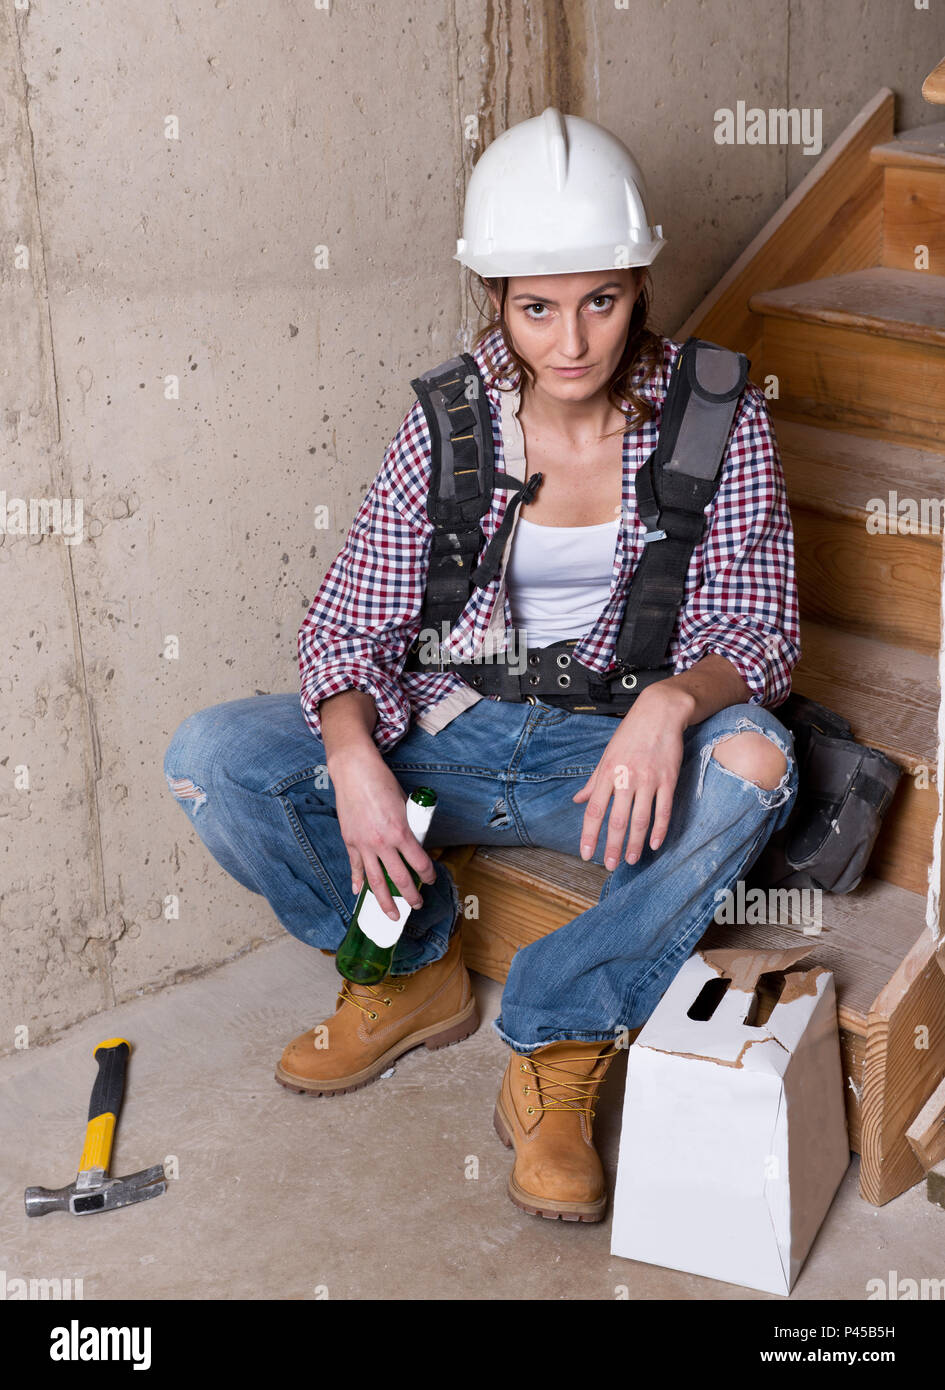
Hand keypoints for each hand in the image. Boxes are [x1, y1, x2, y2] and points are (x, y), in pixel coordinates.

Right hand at [328, 747, 436, 920]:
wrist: (355, 772)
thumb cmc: (382, 783)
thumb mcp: (405, 805)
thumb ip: (409, 826)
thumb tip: (413, 841)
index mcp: (401, 832)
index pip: (420, 863)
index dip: (428, 875)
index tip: (431, 880)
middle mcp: (382, 843)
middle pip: (399, 878)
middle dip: (410, 896)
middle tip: (417, 905)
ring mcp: (364, 844)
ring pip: (375, 881)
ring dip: (385, 901)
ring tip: (392, 915)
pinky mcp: (350, 841)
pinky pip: (355, 867)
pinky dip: (357, 882)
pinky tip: (359, 893)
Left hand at [572, 687, 690, 869]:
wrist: (659, 712)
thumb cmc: (631, 733)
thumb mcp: (606, 755)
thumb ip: (593, 781)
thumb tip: (578, 799)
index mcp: (607, 773)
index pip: (594, 810)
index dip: (589, 835)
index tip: (586, 854)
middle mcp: (626, 778)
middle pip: (616, 820)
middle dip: (611, 846)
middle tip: (610, 866)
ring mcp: (648, 780)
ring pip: (640, 819)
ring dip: (634, 843)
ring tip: (630, 859)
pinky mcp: (668, 779)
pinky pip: (663, 810)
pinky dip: (659, 830)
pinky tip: (655, 844)